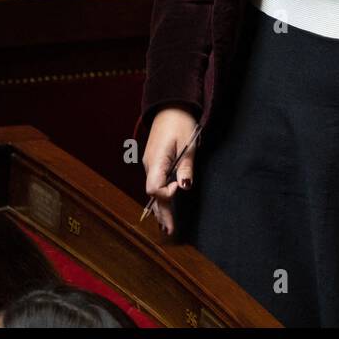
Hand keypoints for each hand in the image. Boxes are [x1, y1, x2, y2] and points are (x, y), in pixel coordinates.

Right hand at [142, 107, 198, 235]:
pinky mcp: (155, 162)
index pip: (154, 187)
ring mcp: (150, 164)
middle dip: (162, 213)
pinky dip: (160, 197)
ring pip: (153, 190)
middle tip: (170, 232)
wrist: (171, 106)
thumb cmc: (181, 123)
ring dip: (160, 208)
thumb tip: (183, 188)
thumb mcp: (188, 144)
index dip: (165, 194)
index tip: (179, 188)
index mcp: (156, 160)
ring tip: (166, 227)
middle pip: (152, 194)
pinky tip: (163, 208)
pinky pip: (155, 183)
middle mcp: (149, 165)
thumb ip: (185, 167)